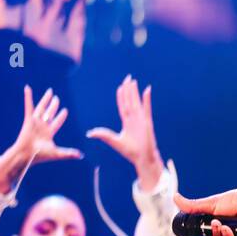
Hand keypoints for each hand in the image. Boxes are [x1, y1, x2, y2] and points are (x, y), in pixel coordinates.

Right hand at [0, 86, 83, 195]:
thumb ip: (69, 153)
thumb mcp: (57, 153)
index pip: (57, 122)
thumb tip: (81, 156)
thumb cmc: (40, 156)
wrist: (26, 155)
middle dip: (54, 106)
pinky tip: (28, 88)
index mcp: (48, 133)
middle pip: (50, 113)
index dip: (61, 117)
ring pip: (42, 108)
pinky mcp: (29, 120)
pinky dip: (28, 97)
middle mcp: (42, 126)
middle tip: (57, 98)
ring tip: (50, 91)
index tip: (65, 110)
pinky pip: (29, 106)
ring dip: (46, 99)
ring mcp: (35, 122)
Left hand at [86, 75, 163, 189]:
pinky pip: (146, 107)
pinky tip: (147, 90)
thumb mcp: (114, 141)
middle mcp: (134, 118)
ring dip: (135, 92)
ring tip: (134, 81)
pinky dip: (146, 99)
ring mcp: (141, 119)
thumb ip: (103, 135)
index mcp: (127, 122)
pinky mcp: (147, 121)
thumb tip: (89, 133)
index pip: (123, 106)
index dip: (122, 96)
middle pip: (130, 101)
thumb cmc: (130, 151)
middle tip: (128, 78)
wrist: (142, 157)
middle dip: (129, 90)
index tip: (121, 87)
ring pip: (136, 101)